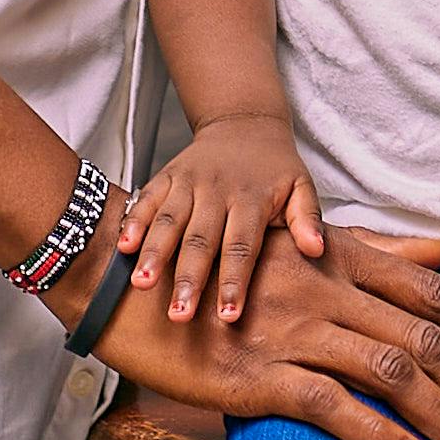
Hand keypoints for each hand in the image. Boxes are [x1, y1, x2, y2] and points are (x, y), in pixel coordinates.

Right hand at [58, 216, 439, 439]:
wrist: (128, 284)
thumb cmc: (219, 273)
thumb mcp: (300, 246)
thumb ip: (375, 252)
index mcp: (340, 257)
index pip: (433, 296)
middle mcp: (325, 289)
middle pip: (425, 340)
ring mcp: (292, 331)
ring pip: (392, 373)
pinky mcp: (256, 375)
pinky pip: (330, 404)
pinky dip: (378, 434)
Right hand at [120, 111, 321, 327]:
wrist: (244, 122)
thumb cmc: (275, 167)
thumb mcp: (301, 186)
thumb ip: (308, 218)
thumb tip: (317, 250)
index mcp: (251, 199)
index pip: (243, 247)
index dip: (235, 282)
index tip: (228, 316)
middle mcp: (217, 191)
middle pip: (200, 240)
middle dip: (188, 279)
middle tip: (179, 316)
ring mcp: (188, 183)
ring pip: (168, 221)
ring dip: (154, 254)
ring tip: (141, 285)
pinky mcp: (167, 176)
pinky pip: (147, 199)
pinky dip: (133, 222)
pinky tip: (122, 248)